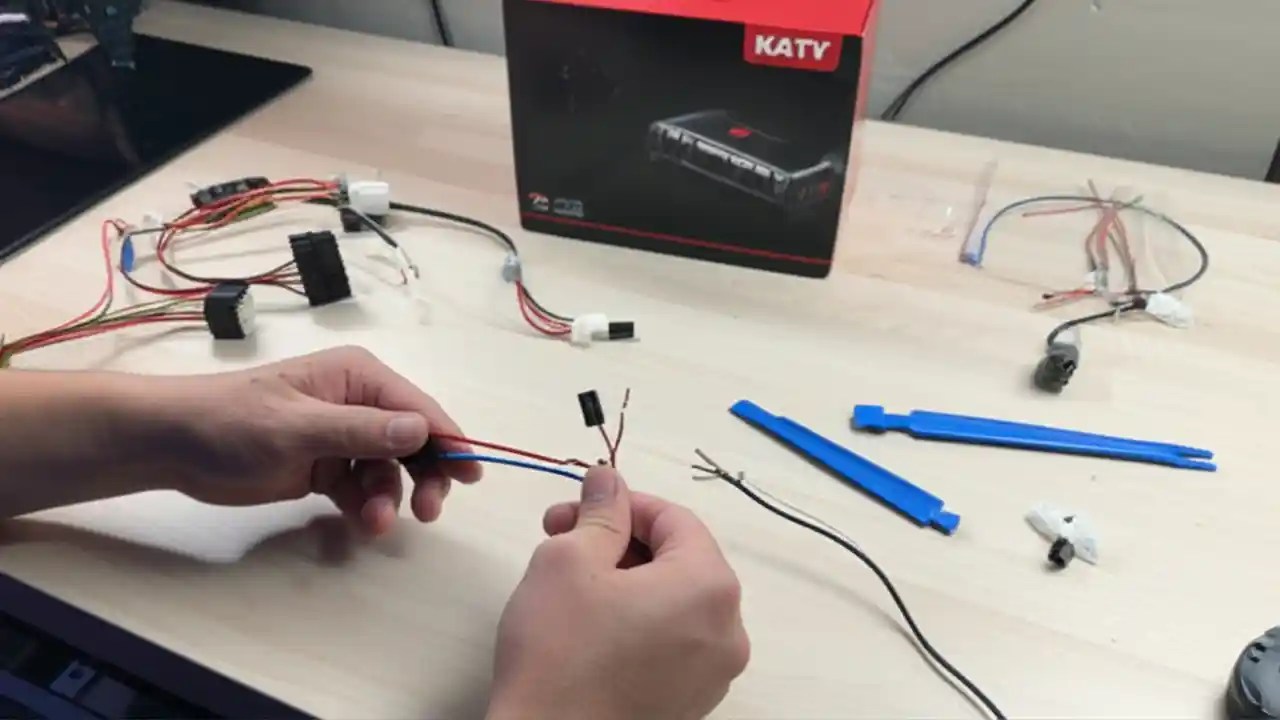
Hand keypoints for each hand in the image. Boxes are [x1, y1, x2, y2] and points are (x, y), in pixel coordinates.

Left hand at [155, 346, 481, 533]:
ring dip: (390, 499)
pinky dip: (366, 507)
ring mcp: (342, 437)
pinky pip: (363, 489)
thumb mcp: (297, 427)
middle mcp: (358, 403)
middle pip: (412, 442)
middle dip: (424, 476)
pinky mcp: (326, 468)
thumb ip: (361, 431)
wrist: (172, 446)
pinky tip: (360, 524)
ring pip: (390, 471)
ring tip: (374, 525)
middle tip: (428, 512)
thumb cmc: (231, 423)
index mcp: (357, 377)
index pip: (417, 409)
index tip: (473, 472)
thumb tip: (421, 431)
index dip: (450, 440)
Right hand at [488, 467, 749, 719]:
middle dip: (620, 541)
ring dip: (627, 579)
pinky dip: (638, 620)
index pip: (675, 519)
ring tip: (570, 583)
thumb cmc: (559, 652)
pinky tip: (590, 625)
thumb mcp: (569, 559)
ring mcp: (714, 674)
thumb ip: (600, 511)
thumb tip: (609, 480)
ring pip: (674, 601)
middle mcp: (729, 631)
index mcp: (710, 587)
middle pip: (679, 559)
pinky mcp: (690, 703)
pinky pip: (672, 641)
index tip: (577, 506)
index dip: (623, 504)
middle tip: (563, 538)